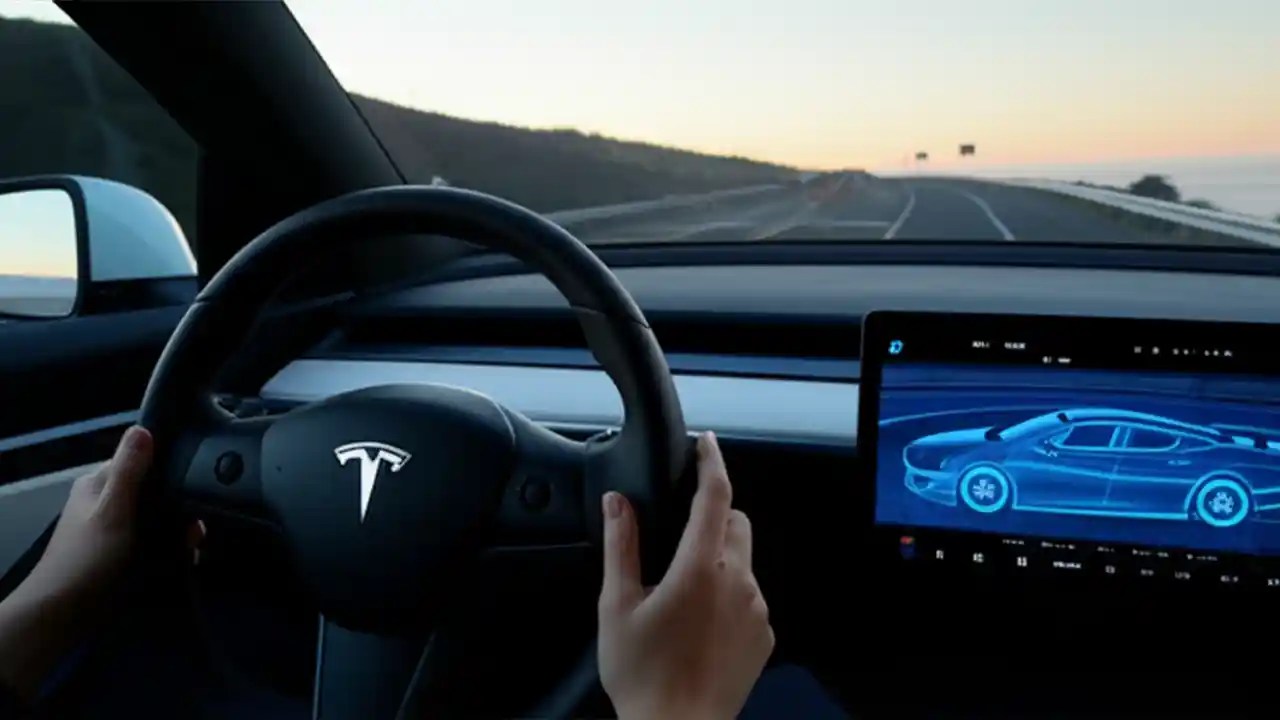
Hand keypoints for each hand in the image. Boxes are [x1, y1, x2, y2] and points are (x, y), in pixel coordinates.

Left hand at [0, 426, 202, 700]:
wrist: (65, 614)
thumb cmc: (88, 558)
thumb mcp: (112, 510)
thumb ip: (130, 471)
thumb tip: (142, 426)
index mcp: (99, 484)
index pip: (141, 460)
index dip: (169, 468)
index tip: (194, 483)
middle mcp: (109, 501)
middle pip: (156, 490)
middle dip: (180, 507)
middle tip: (196, 528)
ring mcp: (117, 529)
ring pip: (161, 518)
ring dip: (180, 530)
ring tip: (194, 547)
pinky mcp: (126, 553)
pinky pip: (158, 541)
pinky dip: (173, 548)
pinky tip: (186, 558)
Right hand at [598, 432, 773, 719]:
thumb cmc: (643, 675)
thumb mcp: (617, 606)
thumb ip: (621, 546)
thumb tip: (618, 503)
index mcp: (700, 568)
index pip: (715, 496)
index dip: (712, 462)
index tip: (707, 444)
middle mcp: (738, 582)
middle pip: (735, 522)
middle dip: (713, 517)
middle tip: (679, 540)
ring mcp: (756, 610)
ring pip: (744, 560)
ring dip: (720, 559)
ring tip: (682, 593)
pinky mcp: (764, 635)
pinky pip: (750, 596)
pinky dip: (729, 594)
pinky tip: (699, 622)